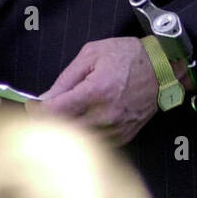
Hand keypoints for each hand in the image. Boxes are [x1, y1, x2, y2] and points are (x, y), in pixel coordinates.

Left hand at [39, 37, 165, 144]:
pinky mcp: (123, 137)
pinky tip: (83, 122)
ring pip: (78, 140)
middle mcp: (105, 114)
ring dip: (66, 131)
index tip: (33, 105)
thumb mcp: (92, 54)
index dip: (36, 110)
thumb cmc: (128, 56)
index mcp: (96, 91)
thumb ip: (66, 78)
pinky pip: (96, 143)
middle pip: (63, 130)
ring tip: (64, 116)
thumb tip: (44, 99)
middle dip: (48, 122)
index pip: (54, 112)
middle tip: (44, 111)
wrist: (163, 68)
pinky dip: (85, 136)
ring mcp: (115, 129)